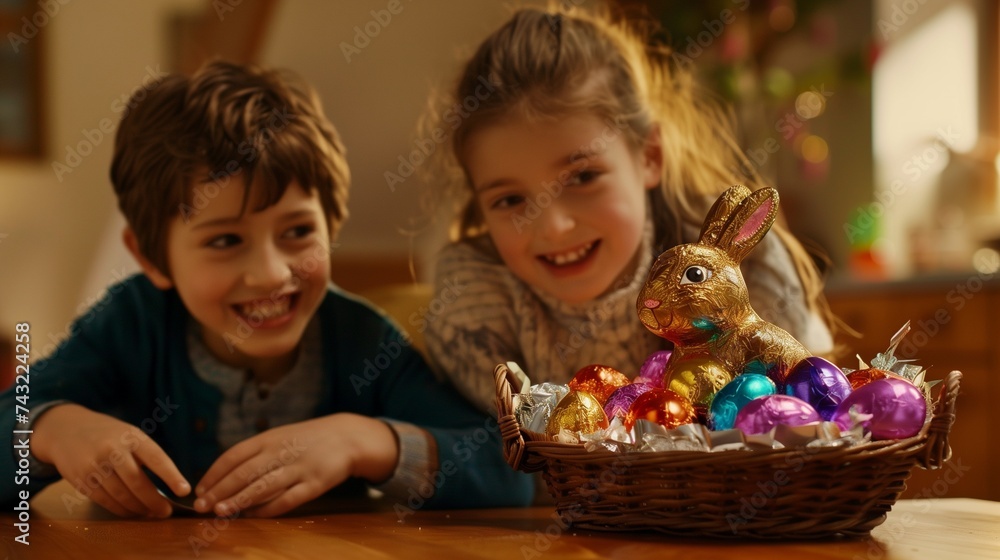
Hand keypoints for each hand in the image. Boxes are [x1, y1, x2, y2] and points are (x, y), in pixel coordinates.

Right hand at [32, 404, 190, 517]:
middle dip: (154, 501)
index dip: (171, 476)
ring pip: (121, 495)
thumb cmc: (108, 435)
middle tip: (165, 512)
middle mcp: (112, 450)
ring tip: (150, 513)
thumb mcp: (129, 434)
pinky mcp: (81, 479)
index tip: (184, 490)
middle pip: (137, 481)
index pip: (156, 458)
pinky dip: (120, 509)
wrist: (67, 429)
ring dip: (138, 508)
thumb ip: (146, 455)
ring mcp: (94, 465)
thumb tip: (168, 486)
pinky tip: (131, 511)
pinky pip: (104, 500)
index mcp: (131, 436)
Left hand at [194, 413, 398, 517]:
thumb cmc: (307, 439)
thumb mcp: (280, 436)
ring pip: (263, 486)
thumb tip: (223, 476)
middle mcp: (281, 452)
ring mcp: (298, 468)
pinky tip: (253, 515)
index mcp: (269, 438)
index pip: (234, 456)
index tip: (199, 489)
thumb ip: (255, 453)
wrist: (346, 437)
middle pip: (244, 472)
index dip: (214, 473)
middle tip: (201, 505)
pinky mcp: (314, 484)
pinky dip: (268, 509)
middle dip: (219, 490)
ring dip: (239, 500)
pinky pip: (287, 499)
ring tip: (220, 511)